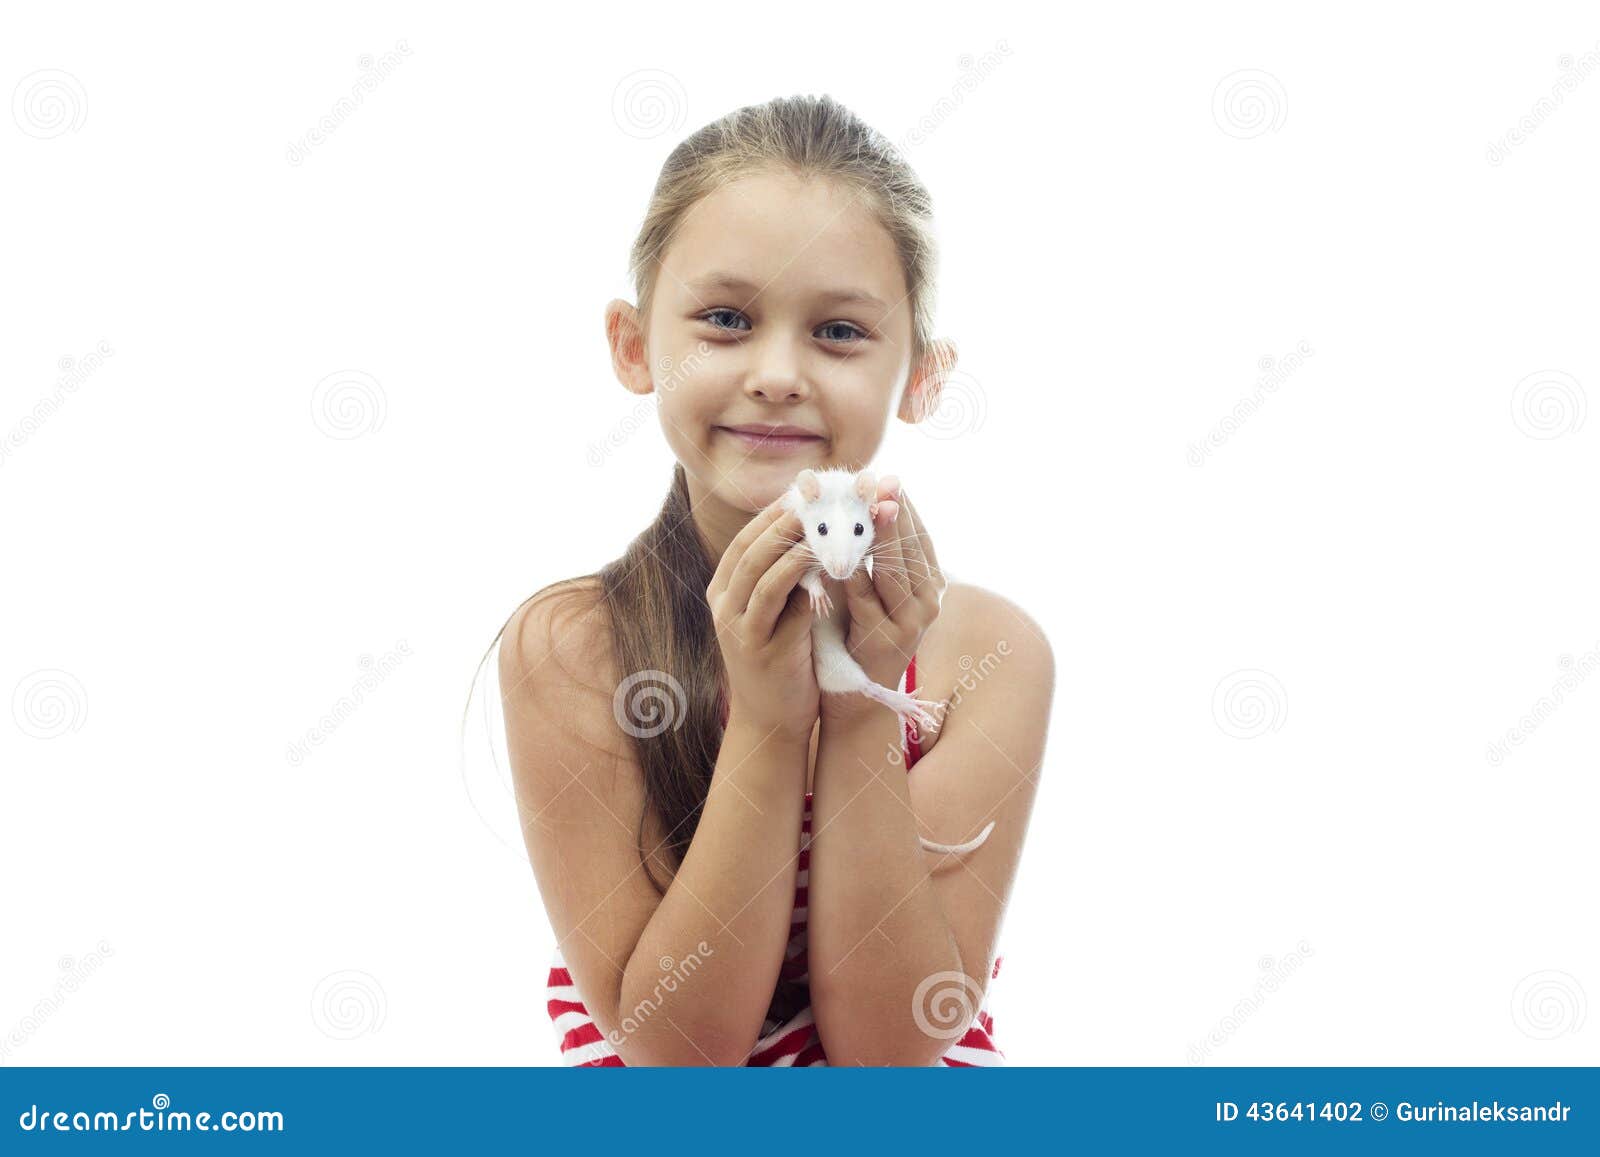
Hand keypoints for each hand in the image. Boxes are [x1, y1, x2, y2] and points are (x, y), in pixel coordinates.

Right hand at [706, 496, 820, 742]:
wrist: (772, 720)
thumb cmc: (783, 659)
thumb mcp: (778, 611)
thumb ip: (786, 576)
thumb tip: (815, 528)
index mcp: (725, 590)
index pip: (747, 539)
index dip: (774, 512)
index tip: (805, 490)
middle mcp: (723, 604)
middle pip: (751, 548)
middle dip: (783, 518)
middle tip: (816, 494)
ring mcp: (736, 626)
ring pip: (759, 570)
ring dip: (791, 541)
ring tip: (821, 519)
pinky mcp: (756, 647)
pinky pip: (777, 602)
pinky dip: (799, 576)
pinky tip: (823, 561)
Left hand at [829, 476, 946, 705]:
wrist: (855, 693)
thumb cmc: (859, 631)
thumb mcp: (874, 589)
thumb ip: (875, 553)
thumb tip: (866, 500)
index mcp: (929, 586)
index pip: (920, 537)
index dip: (906, 507)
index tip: (888, 478)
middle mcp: (927, 603)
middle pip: (911, 549)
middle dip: (895, 514)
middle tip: (883, 482)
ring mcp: (910, 624)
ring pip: (894, 571)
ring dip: (882, 537)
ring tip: (871, 508)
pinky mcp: (884, 641)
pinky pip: (869, 600)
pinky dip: (856, 575)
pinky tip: (843, 554)